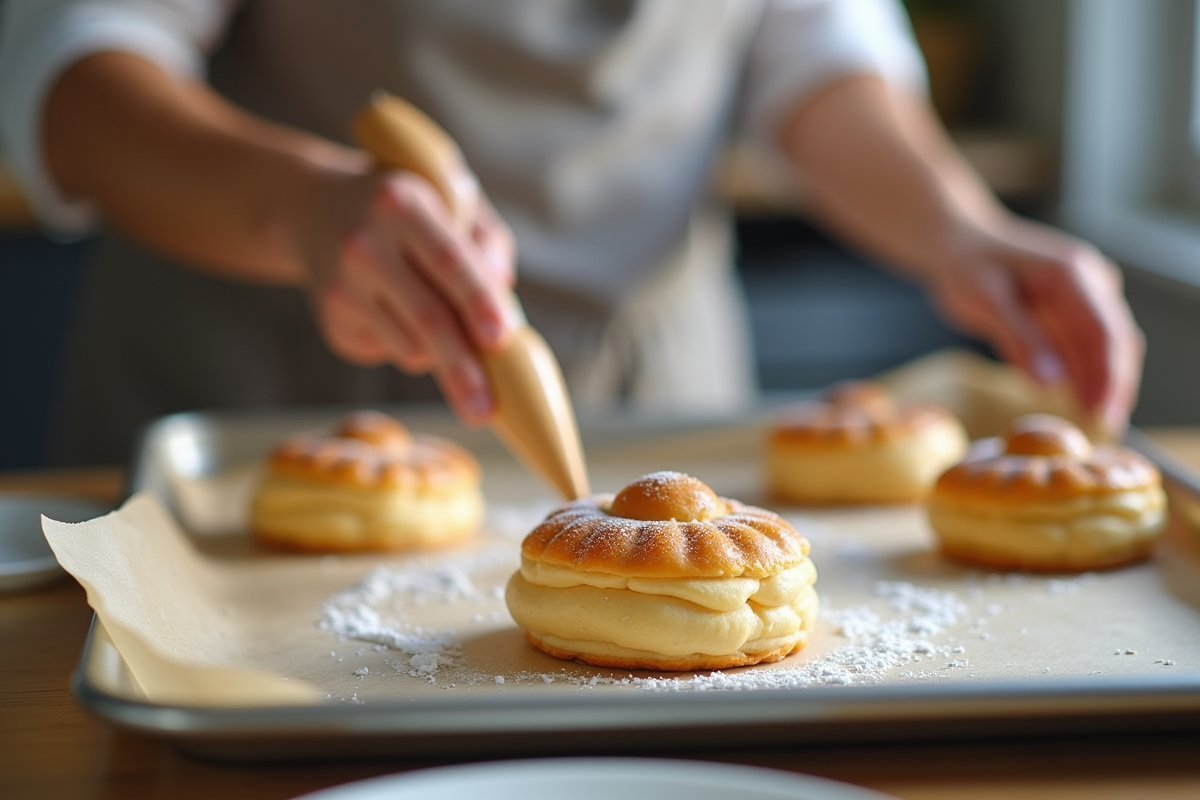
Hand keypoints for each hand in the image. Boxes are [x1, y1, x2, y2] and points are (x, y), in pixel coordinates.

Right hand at [297, 168, 517, 424]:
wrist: (316, 212)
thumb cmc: (406, 213)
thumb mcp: (448, 201)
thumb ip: (486, 241)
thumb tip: (503, 292)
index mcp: (400, 204)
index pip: (447, 259)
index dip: (477, 301)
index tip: (501, 337)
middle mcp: (364, 245)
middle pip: (427, 318)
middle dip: (462, 369)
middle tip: (487, 409)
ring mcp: (342, 286)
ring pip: (410, 347)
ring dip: (442, 354)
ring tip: (444, 324)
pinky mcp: (332, 321)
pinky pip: (390, 354)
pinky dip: (411, 347)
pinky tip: (397, 312)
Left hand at [925, 218, 1143, 434]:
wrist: (959, 242)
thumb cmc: (966, 266)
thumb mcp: (983, 301)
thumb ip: (1018, 339)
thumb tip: (1051, 381)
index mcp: (1071, 274)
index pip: (1103, 332)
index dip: (1106, 377)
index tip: (1100, 413)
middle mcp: (1090, 281)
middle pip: (1115, 341)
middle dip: (1113, 386)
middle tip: (1102, 428)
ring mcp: (1087, 293)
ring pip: (1107, 346)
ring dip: (1103, 383)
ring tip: (1094, 423)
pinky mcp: (1074, 308)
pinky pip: (1087, 345)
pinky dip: (1086, 373)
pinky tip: (1079, 402)